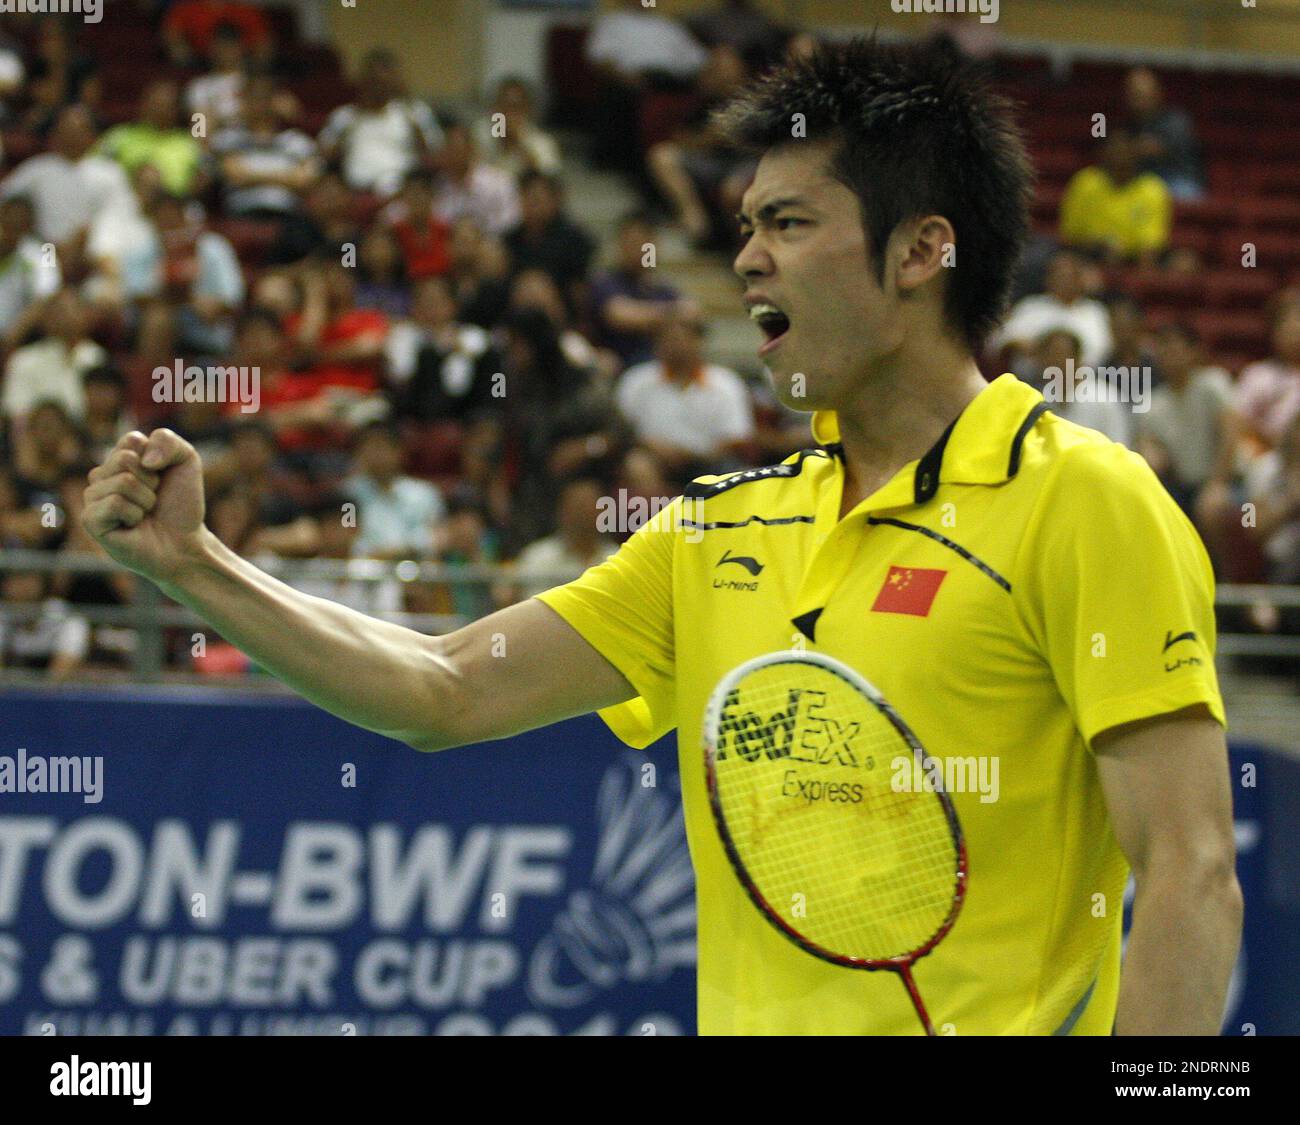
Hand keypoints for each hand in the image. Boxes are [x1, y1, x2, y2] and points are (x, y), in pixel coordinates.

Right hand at [82, 430, 207, 584]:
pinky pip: (114, 503)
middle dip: (151, 481)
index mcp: (119, 459)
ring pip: (123, 482)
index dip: (157, 459)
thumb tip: (142, 459)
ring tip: (146, 513)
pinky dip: (134, 514)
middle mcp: (101, 476)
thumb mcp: (186, 461)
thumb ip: (167, 441)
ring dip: (146, 499)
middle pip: (125, 459)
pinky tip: (134, 525)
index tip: (162, 477)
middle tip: (154, 499)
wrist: (186, 542)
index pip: (131, 440)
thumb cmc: (182, 504)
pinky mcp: (90, 521)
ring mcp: (93, 498)